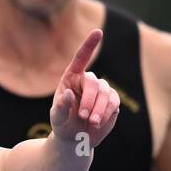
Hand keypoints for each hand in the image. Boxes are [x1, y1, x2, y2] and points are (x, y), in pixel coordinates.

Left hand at [49, 29, 119, 148]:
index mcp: (71, 78)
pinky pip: (113, 102)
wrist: (76, 139)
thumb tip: (69, 95)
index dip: (89, 45)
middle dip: (90, 100)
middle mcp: (87, 81)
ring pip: (106, 93)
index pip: (81, 58)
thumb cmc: (62, 124)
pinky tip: (97, 122)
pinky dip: (106, 113)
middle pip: (94, 82)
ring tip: (90, 122)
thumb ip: (60, 107)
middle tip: (83, 116)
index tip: (98, 32)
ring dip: (99, 109)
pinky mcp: (112, 102)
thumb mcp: (56, 118)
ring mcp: (102, 90)